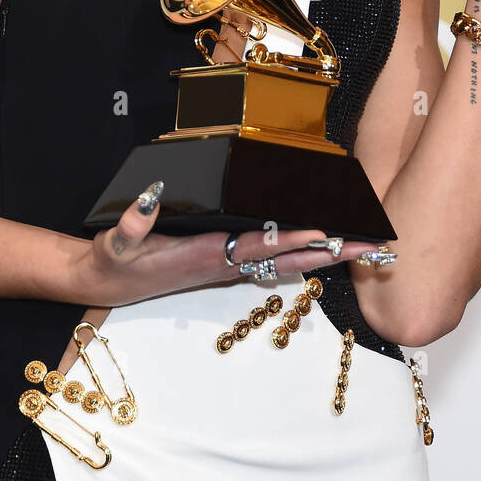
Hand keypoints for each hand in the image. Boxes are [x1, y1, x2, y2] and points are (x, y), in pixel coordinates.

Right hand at [68, 182, 384, 308]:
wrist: (109, 282)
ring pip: (287, 259)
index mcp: (207, 254)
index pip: (257, 245)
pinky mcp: (227, 262)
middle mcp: (226, 263)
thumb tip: (150, 199)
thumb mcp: (116, 243)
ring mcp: (230, 265)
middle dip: (329, 252)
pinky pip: (275, 258)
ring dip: (325, 253)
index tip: (321, 232)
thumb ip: (131, 224)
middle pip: (288, 257)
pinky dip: (304, 250)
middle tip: (370, 247)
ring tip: (362, 244)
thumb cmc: (117, 261)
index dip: (290, 238)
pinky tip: (324, 244)